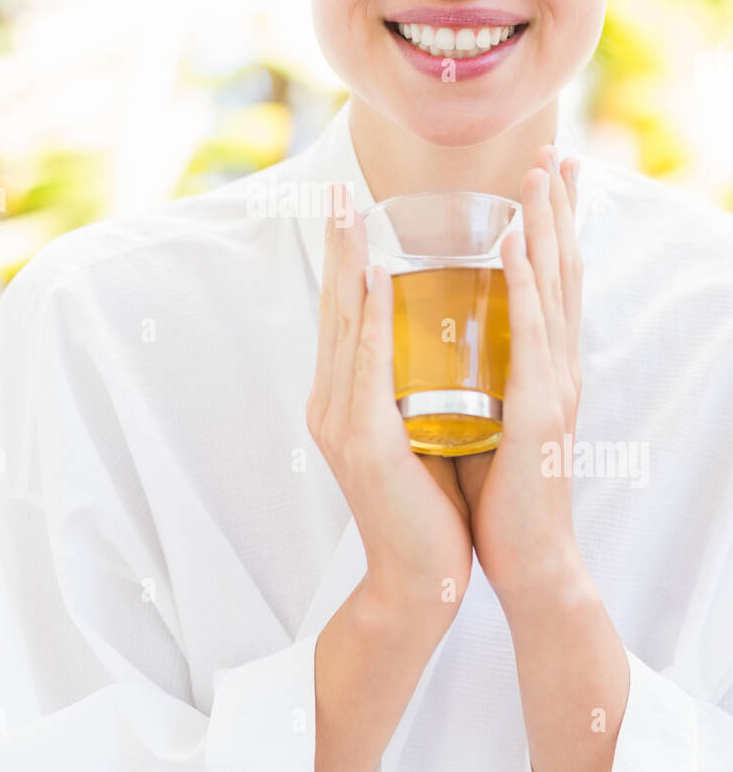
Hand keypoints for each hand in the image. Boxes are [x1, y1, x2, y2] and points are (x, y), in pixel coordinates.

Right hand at [306, 184, 472, 624]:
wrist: (419, 580)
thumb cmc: (429, 506)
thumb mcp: (420, 432)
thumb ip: (415, 389)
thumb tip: (440, 344)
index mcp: (345, 399)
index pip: (344, 316)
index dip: (345, 260)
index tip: (350, 209)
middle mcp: (331, 402)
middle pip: (334, 309)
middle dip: (336, 246)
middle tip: (336, 191)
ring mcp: (340, 422)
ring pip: (343, 325)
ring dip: (347, 263)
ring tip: (350, 213)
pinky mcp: (363, 442)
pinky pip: (366, 365)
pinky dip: (368, 317)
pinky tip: (373, 277)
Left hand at [454, 147, 584, 606]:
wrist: (527, 565)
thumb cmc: (499, 495)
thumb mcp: (488, 422)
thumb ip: (477, 382)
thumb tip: (443, 351)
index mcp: (544, 370)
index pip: (550, 284)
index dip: (553, 229)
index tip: (547, 179)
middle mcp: (557, 369)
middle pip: (562, 272)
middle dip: (559, 210)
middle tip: (557, 153)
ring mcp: (553, 388)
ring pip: (552, 289)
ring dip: (546, 227)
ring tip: (538, 174)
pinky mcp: (538, 413)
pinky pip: (529, 335)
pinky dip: (524, 283)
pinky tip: (515, 243)